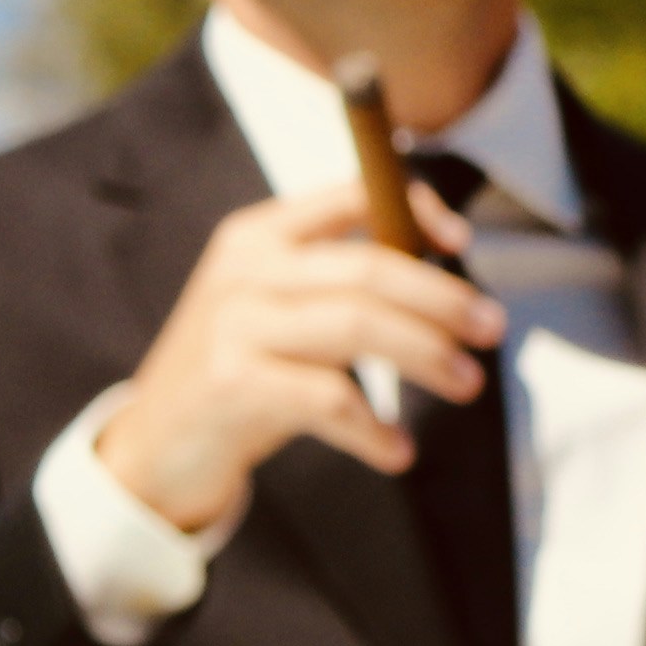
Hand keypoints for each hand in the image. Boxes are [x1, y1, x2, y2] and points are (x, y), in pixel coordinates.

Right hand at [88, 184, 497, 536]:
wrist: (153, 446)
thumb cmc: (240, 368)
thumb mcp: (279, 307)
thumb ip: (342, 277)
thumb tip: (443, 260)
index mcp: (259, 235)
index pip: (351, 196)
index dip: (416, 210)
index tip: (462, 244)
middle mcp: (245, 270)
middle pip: (371, 268)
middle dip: (443, 298)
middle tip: (491, 327)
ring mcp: (234, 326)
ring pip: (359, 327)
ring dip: (427, 357)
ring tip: (467, 384)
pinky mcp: (231, 385)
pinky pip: (330, 399)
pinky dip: (374, 427)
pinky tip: (397, 450)